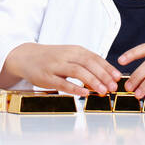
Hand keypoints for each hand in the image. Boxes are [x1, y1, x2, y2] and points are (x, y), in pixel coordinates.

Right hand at [1, 43, 121, 96]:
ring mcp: (55, 66)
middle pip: (88, 64)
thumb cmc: (52, 58)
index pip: (94, 58)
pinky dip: (74, 88)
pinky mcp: (46, 77)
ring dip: (92, 81)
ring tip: (103, 91)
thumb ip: (86, 65)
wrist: (26, 56)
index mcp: (74, 50)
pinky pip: (62, 83)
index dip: (107, 67)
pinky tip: (84, 94)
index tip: (117, 77)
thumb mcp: (69, 56)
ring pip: (77, 71)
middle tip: (113, 86)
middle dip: (103, 75)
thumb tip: (106, 77)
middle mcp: (66, 56)